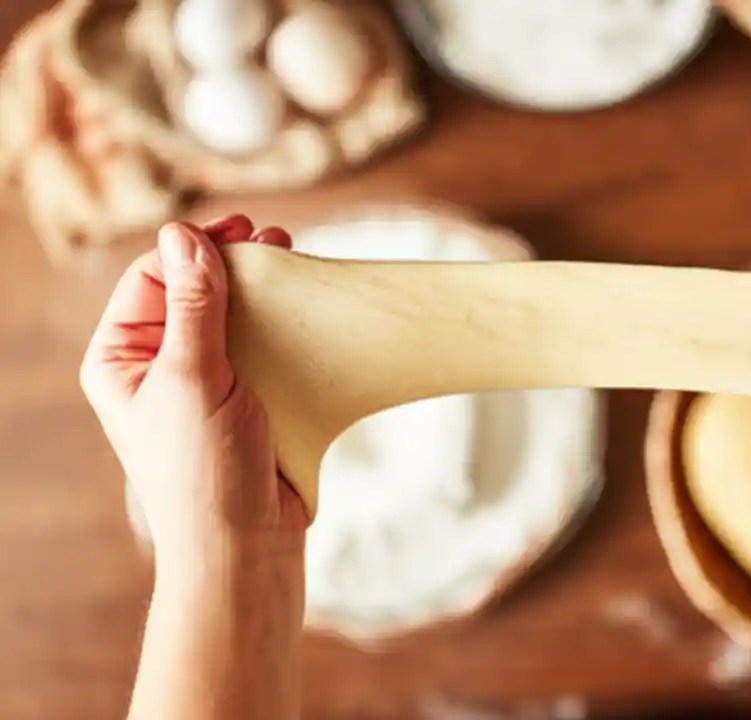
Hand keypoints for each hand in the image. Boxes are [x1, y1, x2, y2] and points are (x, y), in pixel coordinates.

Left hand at [80, 216, 306, 567]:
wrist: (246, 546)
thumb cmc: (205, 472)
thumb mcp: (194, 379)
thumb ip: (193, 307)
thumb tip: (182, 235)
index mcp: (122, 359)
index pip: (154, 279)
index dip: (195, 249)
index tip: (242, 231)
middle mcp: (158, 365)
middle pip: (195, 290)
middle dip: (234, 262)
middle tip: (276, 239)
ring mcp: (206, 382)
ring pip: (233, 315)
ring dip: (263, 288)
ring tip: (294, 259)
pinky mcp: (249, 399)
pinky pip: (264, 346)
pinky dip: (284, 322)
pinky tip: (305, 305)